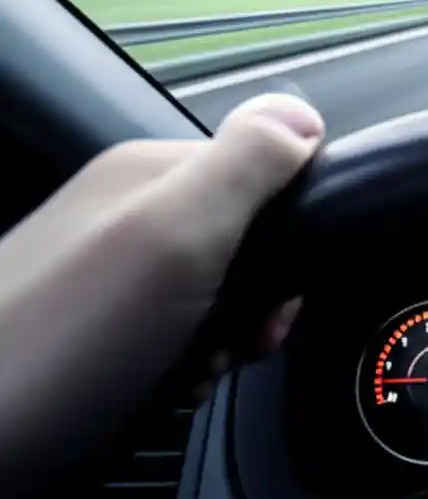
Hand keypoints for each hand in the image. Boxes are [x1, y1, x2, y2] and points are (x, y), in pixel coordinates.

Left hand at [0, 94, 322, 492]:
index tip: (277, 285)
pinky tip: (171, 384)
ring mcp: (118, 282)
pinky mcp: (110, 337)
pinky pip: (184, 340)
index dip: (289, 233)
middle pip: (249, 244)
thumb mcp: (171, 238)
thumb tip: (301, 114)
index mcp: (149, 177)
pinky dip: (192, 368)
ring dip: (227, 341)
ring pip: (220, 299)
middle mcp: (131, 220)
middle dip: (260, 299)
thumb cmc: (55, 349)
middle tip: (236, 335)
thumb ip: (243, 168)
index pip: (266, 173)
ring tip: (195, 367)